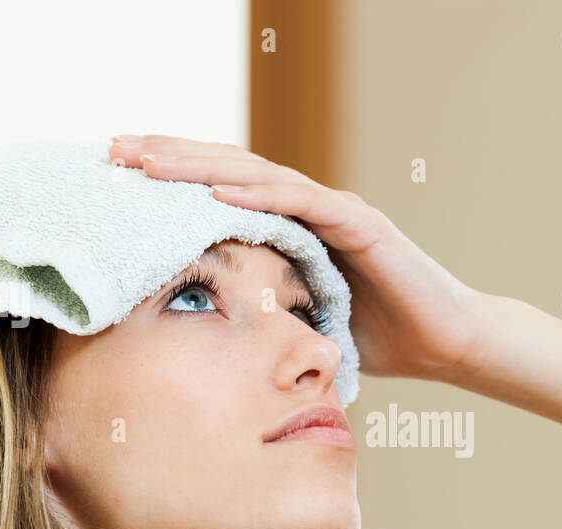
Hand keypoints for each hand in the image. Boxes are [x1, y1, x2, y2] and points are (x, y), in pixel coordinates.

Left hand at [108, 135, 487, 383]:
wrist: (448, 344)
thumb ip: (266, 316)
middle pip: (228, 171)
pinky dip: (259, 195)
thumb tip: (209, 345)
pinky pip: (302, 204)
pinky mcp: (361, 226)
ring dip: (200, 167)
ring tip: (147, 162)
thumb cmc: (381, 338)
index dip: (171, 179)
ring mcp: (335, 211)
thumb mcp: (304, 326)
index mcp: (292, 226)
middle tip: (113, 149)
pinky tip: (216, 193)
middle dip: (169, 157)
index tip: (119, 176)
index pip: (221, 190)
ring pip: (257, 177)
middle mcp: (309, 208)